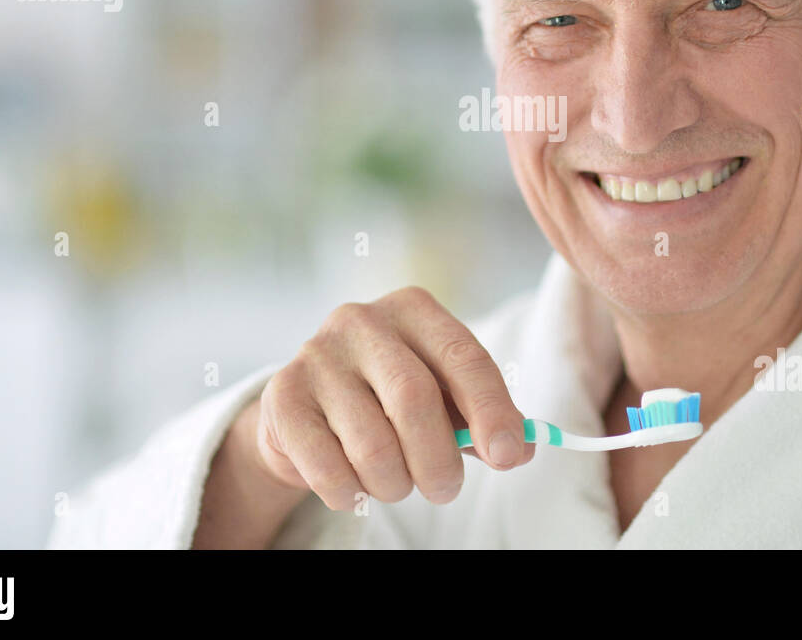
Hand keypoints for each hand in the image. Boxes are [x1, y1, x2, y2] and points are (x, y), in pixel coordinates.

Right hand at [253, 286, 533, 509]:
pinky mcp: (282, 396)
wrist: (307, 410)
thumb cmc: (390, 400)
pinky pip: (329, 467)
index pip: (465, 357)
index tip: (508, 456)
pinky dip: (352, 492)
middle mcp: (362, 320)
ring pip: (372, 444)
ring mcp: (316, 354)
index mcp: (415, 310)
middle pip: (414, 400)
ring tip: (396, 484)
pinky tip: (355, 484)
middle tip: (446, 491)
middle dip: (439, 460)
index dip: (492, 411)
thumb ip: (484, 421)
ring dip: (394, 483)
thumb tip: (519, 449)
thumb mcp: (445, 399)